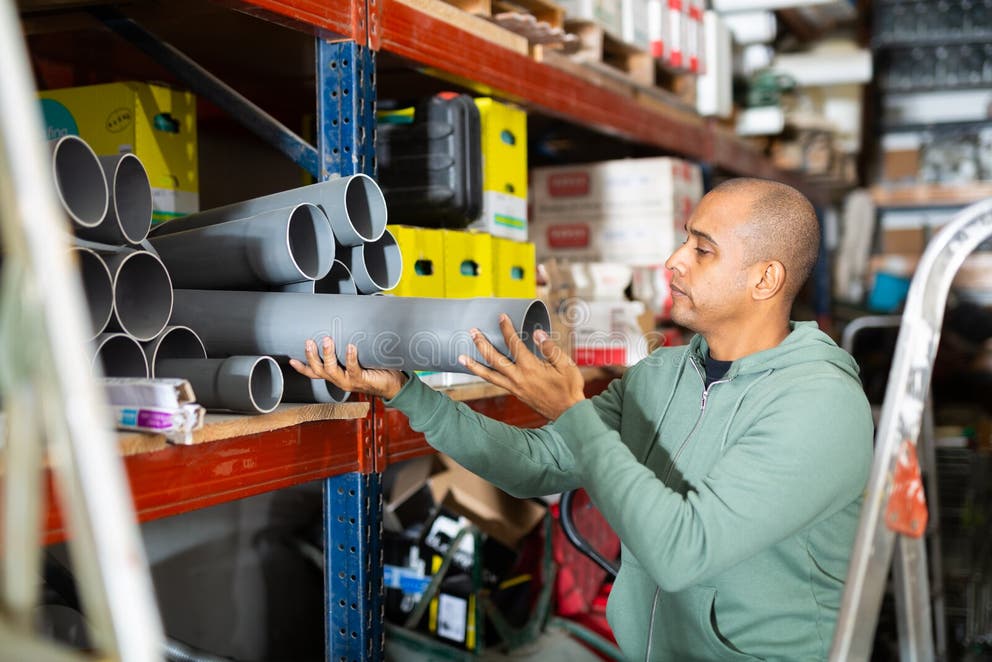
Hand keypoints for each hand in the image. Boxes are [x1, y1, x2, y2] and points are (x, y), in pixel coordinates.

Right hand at [289, 337, 406, 398]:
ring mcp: (349, 382)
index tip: (291, 359)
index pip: (315, 373)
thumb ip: (352, 344)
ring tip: (327, 340)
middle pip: (318, 370)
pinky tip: (351, 347)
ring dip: (327, 355)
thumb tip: (355, 317)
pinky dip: (350, 357)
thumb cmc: (377, 369)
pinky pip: (353, 369)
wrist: (394, 384)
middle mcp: (339, 380)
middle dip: (311, 356)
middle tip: (309, 341)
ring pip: (331, 370)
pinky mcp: (361, 380)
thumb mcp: (359, 357)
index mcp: (337, 375)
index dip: (302, 367)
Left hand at [459, 314, 584, 420]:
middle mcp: (519, 378)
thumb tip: (537, 334)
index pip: (514, 344)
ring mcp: (515, 387)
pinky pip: (495, 383)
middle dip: (482, 344)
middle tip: (472, 332)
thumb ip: (550, 349)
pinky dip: (485, 376)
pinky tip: (479, 371)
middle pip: (494, 359)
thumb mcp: (566, 365)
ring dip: (474, 365)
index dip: (506, 329)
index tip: (501, 317)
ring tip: (461, 357)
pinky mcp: (515, 393)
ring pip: (489, 375)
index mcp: (531, 368)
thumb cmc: (569, 388)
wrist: (568, 413)